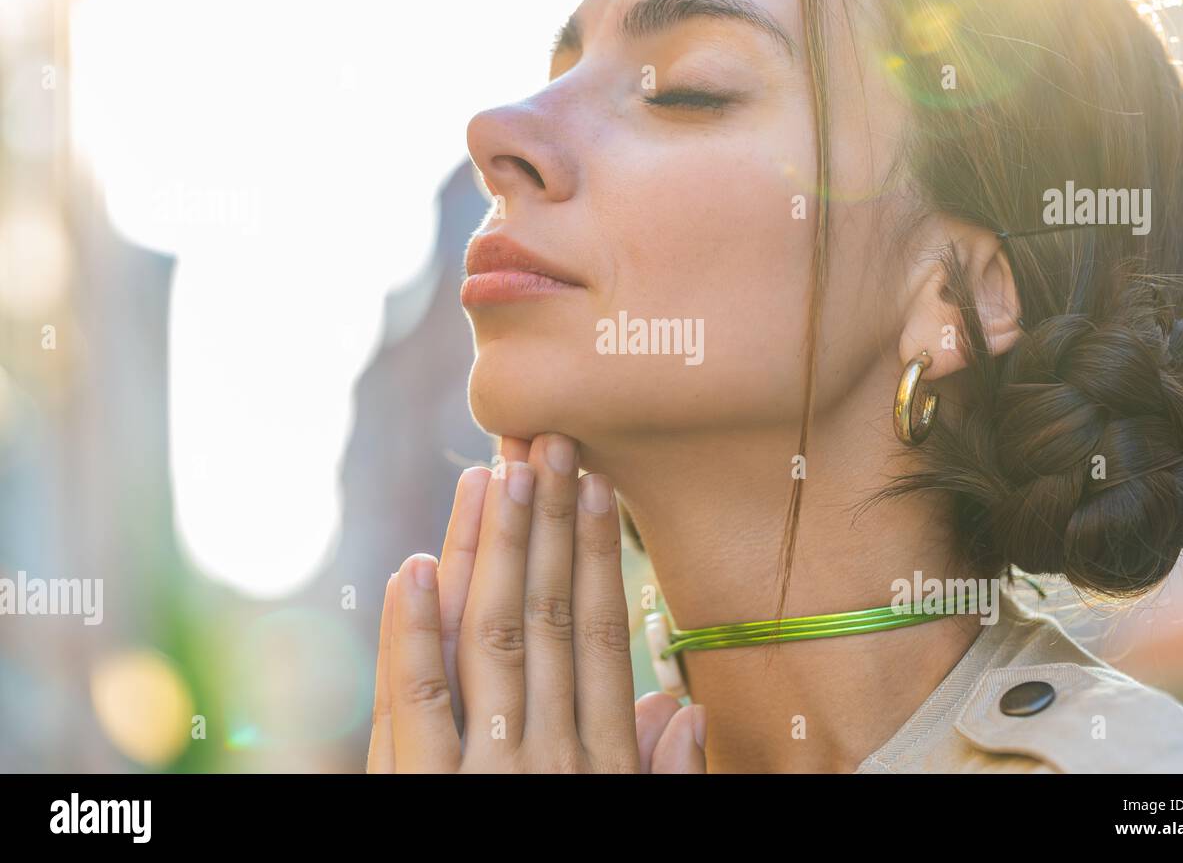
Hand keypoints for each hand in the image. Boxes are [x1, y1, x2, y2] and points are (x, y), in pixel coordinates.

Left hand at [366, 433, 704, 772]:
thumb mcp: (633, 820)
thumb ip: (659, 773)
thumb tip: (687, 709)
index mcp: (603, 762)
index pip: (602, 637)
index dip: (595, 555)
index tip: (595, 487)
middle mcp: (547, 754)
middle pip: (546, 617)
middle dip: (547, 524)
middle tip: (547, 446)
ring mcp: (482, 770)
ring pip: (487, 639)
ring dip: (492, 549)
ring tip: (496, 473)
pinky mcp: (419, 789)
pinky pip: (413, 701)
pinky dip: (412, 630)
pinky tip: (414, 567)